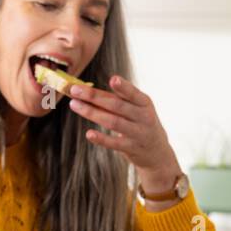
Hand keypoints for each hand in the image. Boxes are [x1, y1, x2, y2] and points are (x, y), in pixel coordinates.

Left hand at [66, 75, 182, 197]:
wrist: (157, 152)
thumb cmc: (140, 123)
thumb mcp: (137, 109)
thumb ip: (118, 100)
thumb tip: (87, 90)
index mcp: (145, 103)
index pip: (133, 93)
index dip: (123, 87)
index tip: (112, 79)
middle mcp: (143, 117)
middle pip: (117, 106)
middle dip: (94, 96)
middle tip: (75, 90)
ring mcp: (138, 133)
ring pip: (113, 122)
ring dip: (92, 113)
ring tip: (74, 105)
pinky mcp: (131, 148)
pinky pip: (114, 143)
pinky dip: (101, 138)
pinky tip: (89, 134)